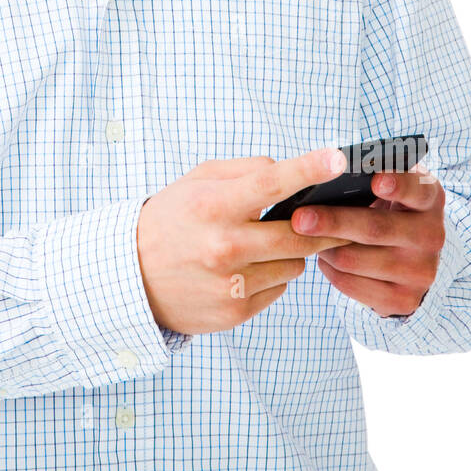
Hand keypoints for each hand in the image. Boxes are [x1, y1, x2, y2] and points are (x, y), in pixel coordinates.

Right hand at [136, 147, 353, 335]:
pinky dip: (271, 276)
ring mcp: (231, 283)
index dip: (308, 169)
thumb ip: (246, 171)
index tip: (338, 159)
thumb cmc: (172, 219)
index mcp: (214, 206)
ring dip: (287, 251)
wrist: (132, 275)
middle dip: (319, 225)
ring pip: (294, 263)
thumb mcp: (197, 181)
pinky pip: (280, 288)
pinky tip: (245, 270)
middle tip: (327, 217)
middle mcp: (224, 246)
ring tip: (257, 245)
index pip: (270, 183)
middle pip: (300, 234)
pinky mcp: (235, 311)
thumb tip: (292, 173)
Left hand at [292, 163, 445, 316]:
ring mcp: (421, 272)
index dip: (398, 185)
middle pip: (375, 229)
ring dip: (324, 246)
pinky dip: (329, 269)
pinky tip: (325, 256)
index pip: (418, 189)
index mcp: (429, 199)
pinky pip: (350, 284)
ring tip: (308, 234)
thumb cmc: (387, 208)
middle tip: (300, 218)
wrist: (410, 257)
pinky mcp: (404, 300)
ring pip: (354, 259)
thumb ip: (369, 177)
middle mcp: (432, 236)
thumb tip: (323, 175)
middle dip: (334, 222)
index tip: (376, 181)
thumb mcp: (389, 187)